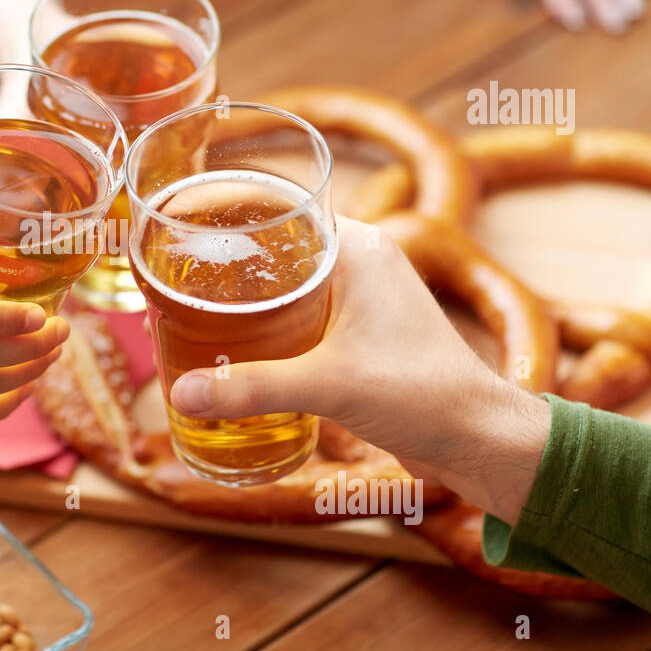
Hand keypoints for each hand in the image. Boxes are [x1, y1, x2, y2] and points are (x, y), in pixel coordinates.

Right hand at [168, 216, 551, 523]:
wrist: (479, 440)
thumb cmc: (424, 394)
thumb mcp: (328, 385)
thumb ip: (252, 388)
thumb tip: (180, 393)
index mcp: (358, 249)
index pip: (281, 210)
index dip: (229, 215)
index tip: (180, 230)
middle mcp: (359, 265)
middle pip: (274, 250)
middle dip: (224, 268)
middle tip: (170, 284)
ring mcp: (361, 302)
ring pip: (285, 287)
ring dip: (242, 303)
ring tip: (188, 316)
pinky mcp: (361, 338)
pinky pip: (299, 320)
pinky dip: (265, 331)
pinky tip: (232, 354)